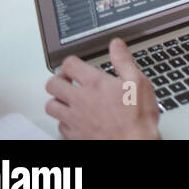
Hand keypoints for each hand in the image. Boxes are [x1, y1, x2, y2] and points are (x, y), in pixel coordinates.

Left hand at [44, 38, 160, 139]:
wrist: (132, 144)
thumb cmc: (137, 117)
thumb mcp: (138, 82)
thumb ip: (123, 61)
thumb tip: (116, 45)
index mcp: (94, 84)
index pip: (69, 64)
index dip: (71, 62)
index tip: (77, 65)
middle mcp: (79, 100)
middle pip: (52, 84)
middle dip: (58, 80)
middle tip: (68, 81)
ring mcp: (74, 119)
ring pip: (50, 106)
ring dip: (57, 100)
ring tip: (68, 99)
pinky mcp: (73, 135)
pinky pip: (59, 125)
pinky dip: (64, 120)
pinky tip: (75, 119)